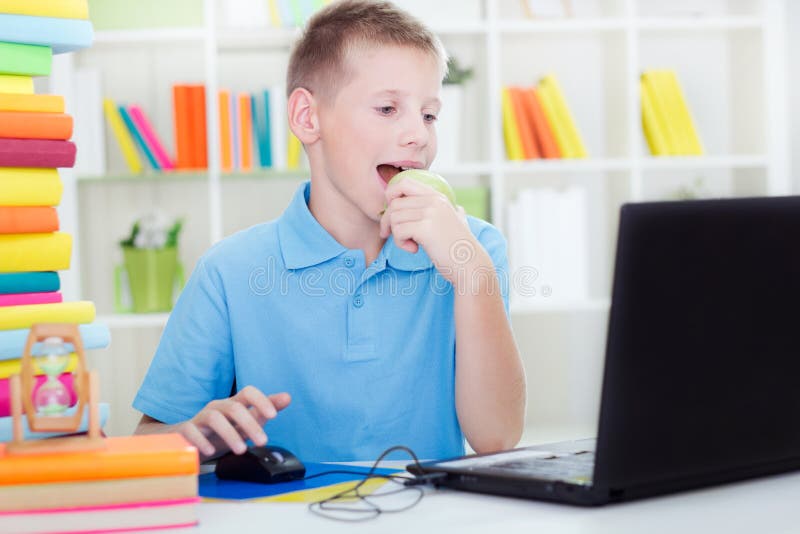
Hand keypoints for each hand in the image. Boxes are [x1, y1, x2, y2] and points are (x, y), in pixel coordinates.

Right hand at [176, 386, 290, 459]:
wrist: (189, 442)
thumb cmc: (222, 432)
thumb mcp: (246, 423)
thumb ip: (265, 410)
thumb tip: (287, 397)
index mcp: (233, 404)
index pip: (248, 392)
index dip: (261, 400)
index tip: (274, 415)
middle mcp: (217, 407)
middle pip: (234, 407)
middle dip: (250, 424)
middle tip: (263, 442)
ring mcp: (200, 417)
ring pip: (214, 418)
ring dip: (230, 434)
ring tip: (241, 450)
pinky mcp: (186, 430)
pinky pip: (191, 430)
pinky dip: (201, 440)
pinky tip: (211, 451)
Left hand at [379, 177, 479, 283]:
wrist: (470, 264)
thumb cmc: (461, 248)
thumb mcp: (460, 223)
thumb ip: (454, 212)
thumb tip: (459, 210)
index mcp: (437, 196)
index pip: (404, 182)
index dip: (391, 195)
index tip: (392, 213)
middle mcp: (433, 201)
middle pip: (394, 203)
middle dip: (387, 221)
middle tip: (391, 235)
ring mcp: (430, 213)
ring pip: (394, 218)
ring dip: (396, 234)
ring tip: (410, 244)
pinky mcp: (425, 229)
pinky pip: (398, 231)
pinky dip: (400, 243)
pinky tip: (414, 250)